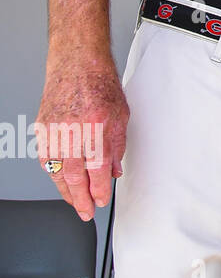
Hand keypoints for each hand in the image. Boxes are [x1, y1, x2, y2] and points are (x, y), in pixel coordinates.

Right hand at [35, 64, 128, 220]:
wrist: (77, 64)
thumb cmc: (100, 84)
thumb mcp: (121, 116)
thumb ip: (118, 146)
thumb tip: (114, 171)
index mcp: (95, 129)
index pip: (97, 170)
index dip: (100, 190)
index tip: (102, 201)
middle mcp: (72, 133)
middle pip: (74, 176)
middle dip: (81, 199)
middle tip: (86, 212)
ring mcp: (54, 132)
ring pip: (57, 170)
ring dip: (66, 190)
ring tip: (75, 202)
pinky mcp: (43, 129)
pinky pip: (47, 158)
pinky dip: (54, 173)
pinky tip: (61, 180)